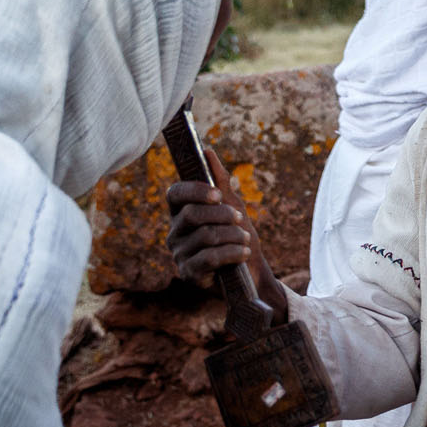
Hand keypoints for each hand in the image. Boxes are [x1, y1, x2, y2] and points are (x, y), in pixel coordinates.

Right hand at [164, 144, 290, 319]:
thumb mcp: (232, 206)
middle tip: (240, 219)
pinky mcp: (189, 274)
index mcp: (181, 213)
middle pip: (192, 215)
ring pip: (205, 236)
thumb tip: (207, 151)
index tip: (218, 194)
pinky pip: (210, 258)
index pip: (175, 194)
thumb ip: (220, 181)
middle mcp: (175, 233)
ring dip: (233, 236)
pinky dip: (232, 253)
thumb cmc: (237, 236)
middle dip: (222, 215)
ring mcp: (180, 254)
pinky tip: (244, 253)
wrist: (251, 272)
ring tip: (246, 240)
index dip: (194, 190)